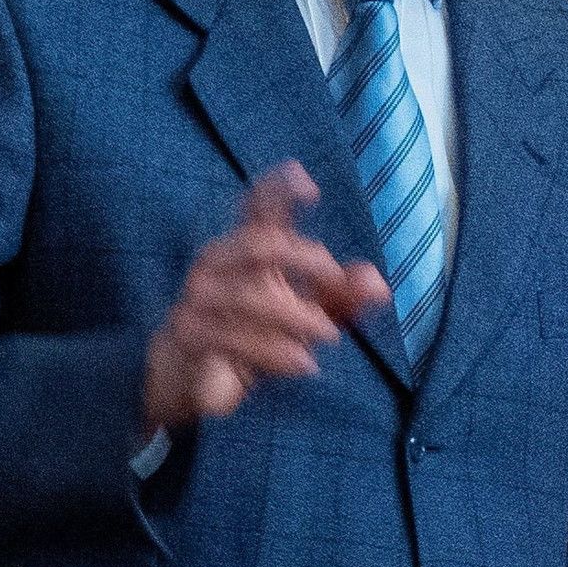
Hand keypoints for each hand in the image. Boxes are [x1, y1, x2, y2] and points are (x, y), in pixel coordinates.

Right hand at [142, 162, 390, 430]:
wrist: (188, 381)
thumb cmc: (249, 337)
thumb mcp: (302, 318)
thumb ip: (339, 300)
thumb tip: (379, 284)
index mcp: (244, 249)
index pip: (257, 207)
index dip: (278, 189)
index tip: (309, 185)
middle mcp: (216, 263)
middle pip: (259, 244)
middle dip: (305, 260)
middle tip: (335, 284)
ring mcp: (197, 297)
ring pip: (248, 295)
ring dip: (297, 315)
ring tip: (330, 335)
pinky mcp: (188, 333)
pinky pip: (230, 336)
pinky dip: (272, 350)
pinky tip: (303, 364)